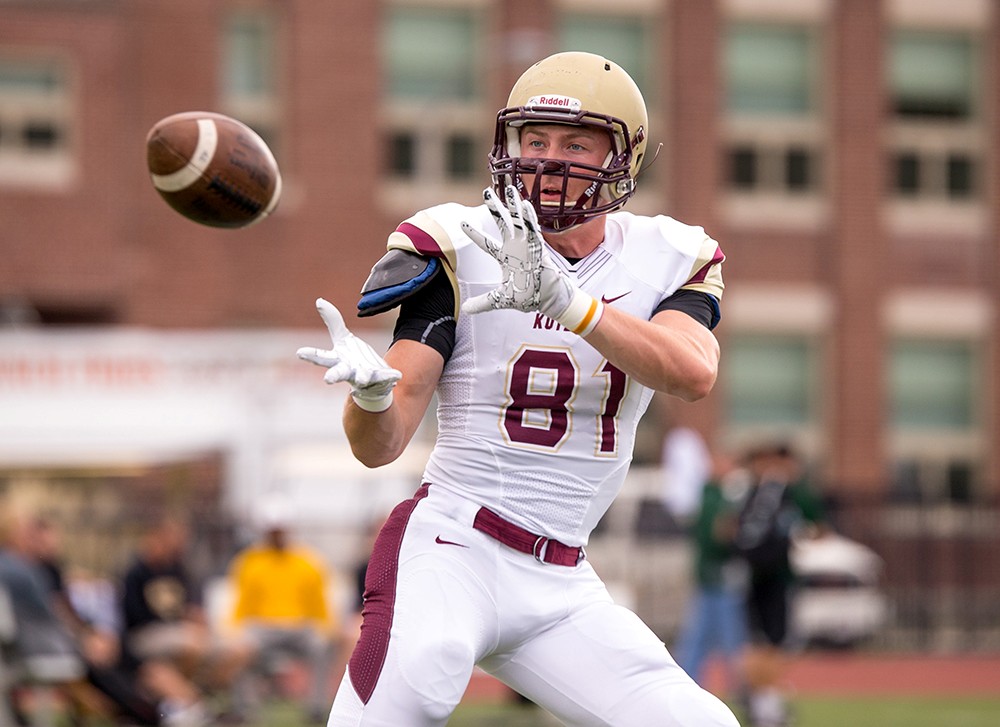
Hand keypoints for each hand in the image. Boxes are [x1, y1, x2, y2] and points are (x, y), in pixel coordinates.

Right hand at [297, 298, 401, 411]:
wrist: (371, 384)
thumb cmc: (352, 359)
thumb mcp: (342, 338)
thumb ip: (333, 321)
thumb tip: (319, 300)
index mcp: (337, 361)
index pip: (322, 357)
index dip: (311, 355)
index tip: (300, 352)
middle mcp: (349, 371)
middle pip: (338, 373)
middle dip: (333, 376)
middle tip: (327, 380)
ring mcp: (365, 377)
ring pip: (362, 379)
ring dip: (363, 378)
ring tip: (363, 378)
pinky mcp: (381, 380)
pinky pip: (386, 379)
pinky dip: (391, 377)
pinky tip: (397, 375)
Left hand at [461, 186, 603, 335]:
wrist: (547, 299)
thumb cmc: (528, 297)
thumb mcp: (501, 300)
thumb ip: (483, 302)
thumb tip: (465, 309)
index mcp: (504, 257)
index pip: (485, 243)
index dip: (474, 233)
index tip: (462, 222)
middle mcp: (514, 247)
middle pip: (502, 223)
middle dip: (495, 207)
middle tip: (486, 191)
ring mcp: (527, 245)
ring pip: (518, 220)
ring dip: (513, 205)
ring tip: (509, 188)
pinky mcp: (538, 246)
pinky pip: (533, 229)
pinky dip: (529, 217)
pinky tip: (525, 204)